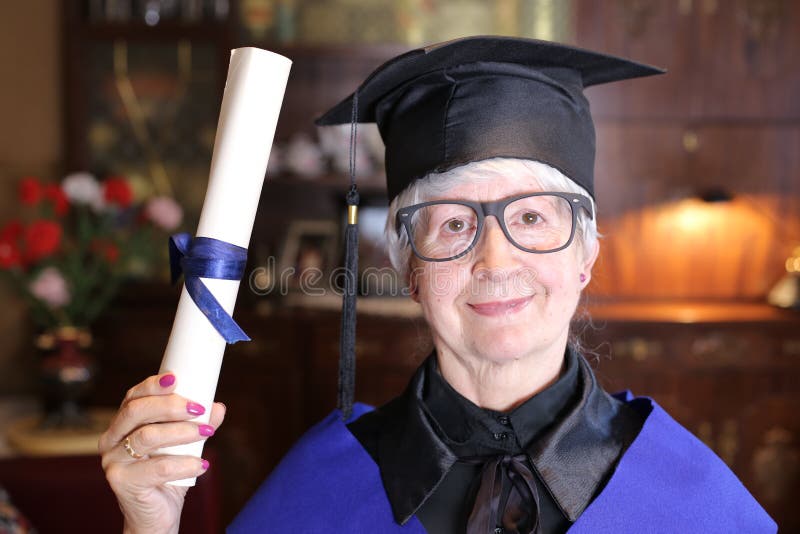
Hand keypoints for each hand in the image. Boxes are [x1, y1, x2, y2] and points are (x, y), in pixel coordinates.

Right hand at [98, 373, 225, 533]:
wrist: (158, 515)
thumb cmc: (168, 475)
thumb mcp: (184, 446)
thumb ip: (197, 425)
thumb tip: (217, 407)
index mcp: (122, 425)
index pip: (133, 397)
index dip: (153, 385)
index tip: (176, 377)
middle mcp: (111, 440)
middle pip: (137, 411)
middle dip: (171, 405)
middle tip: (199, 408)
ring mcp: (113, 461)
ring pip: (147, 436)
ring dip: (182, 432)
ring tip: (206, 433)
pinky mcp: (122, 482)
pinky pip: (157, 468)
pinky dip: (184, 464)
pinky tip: (201, 464)